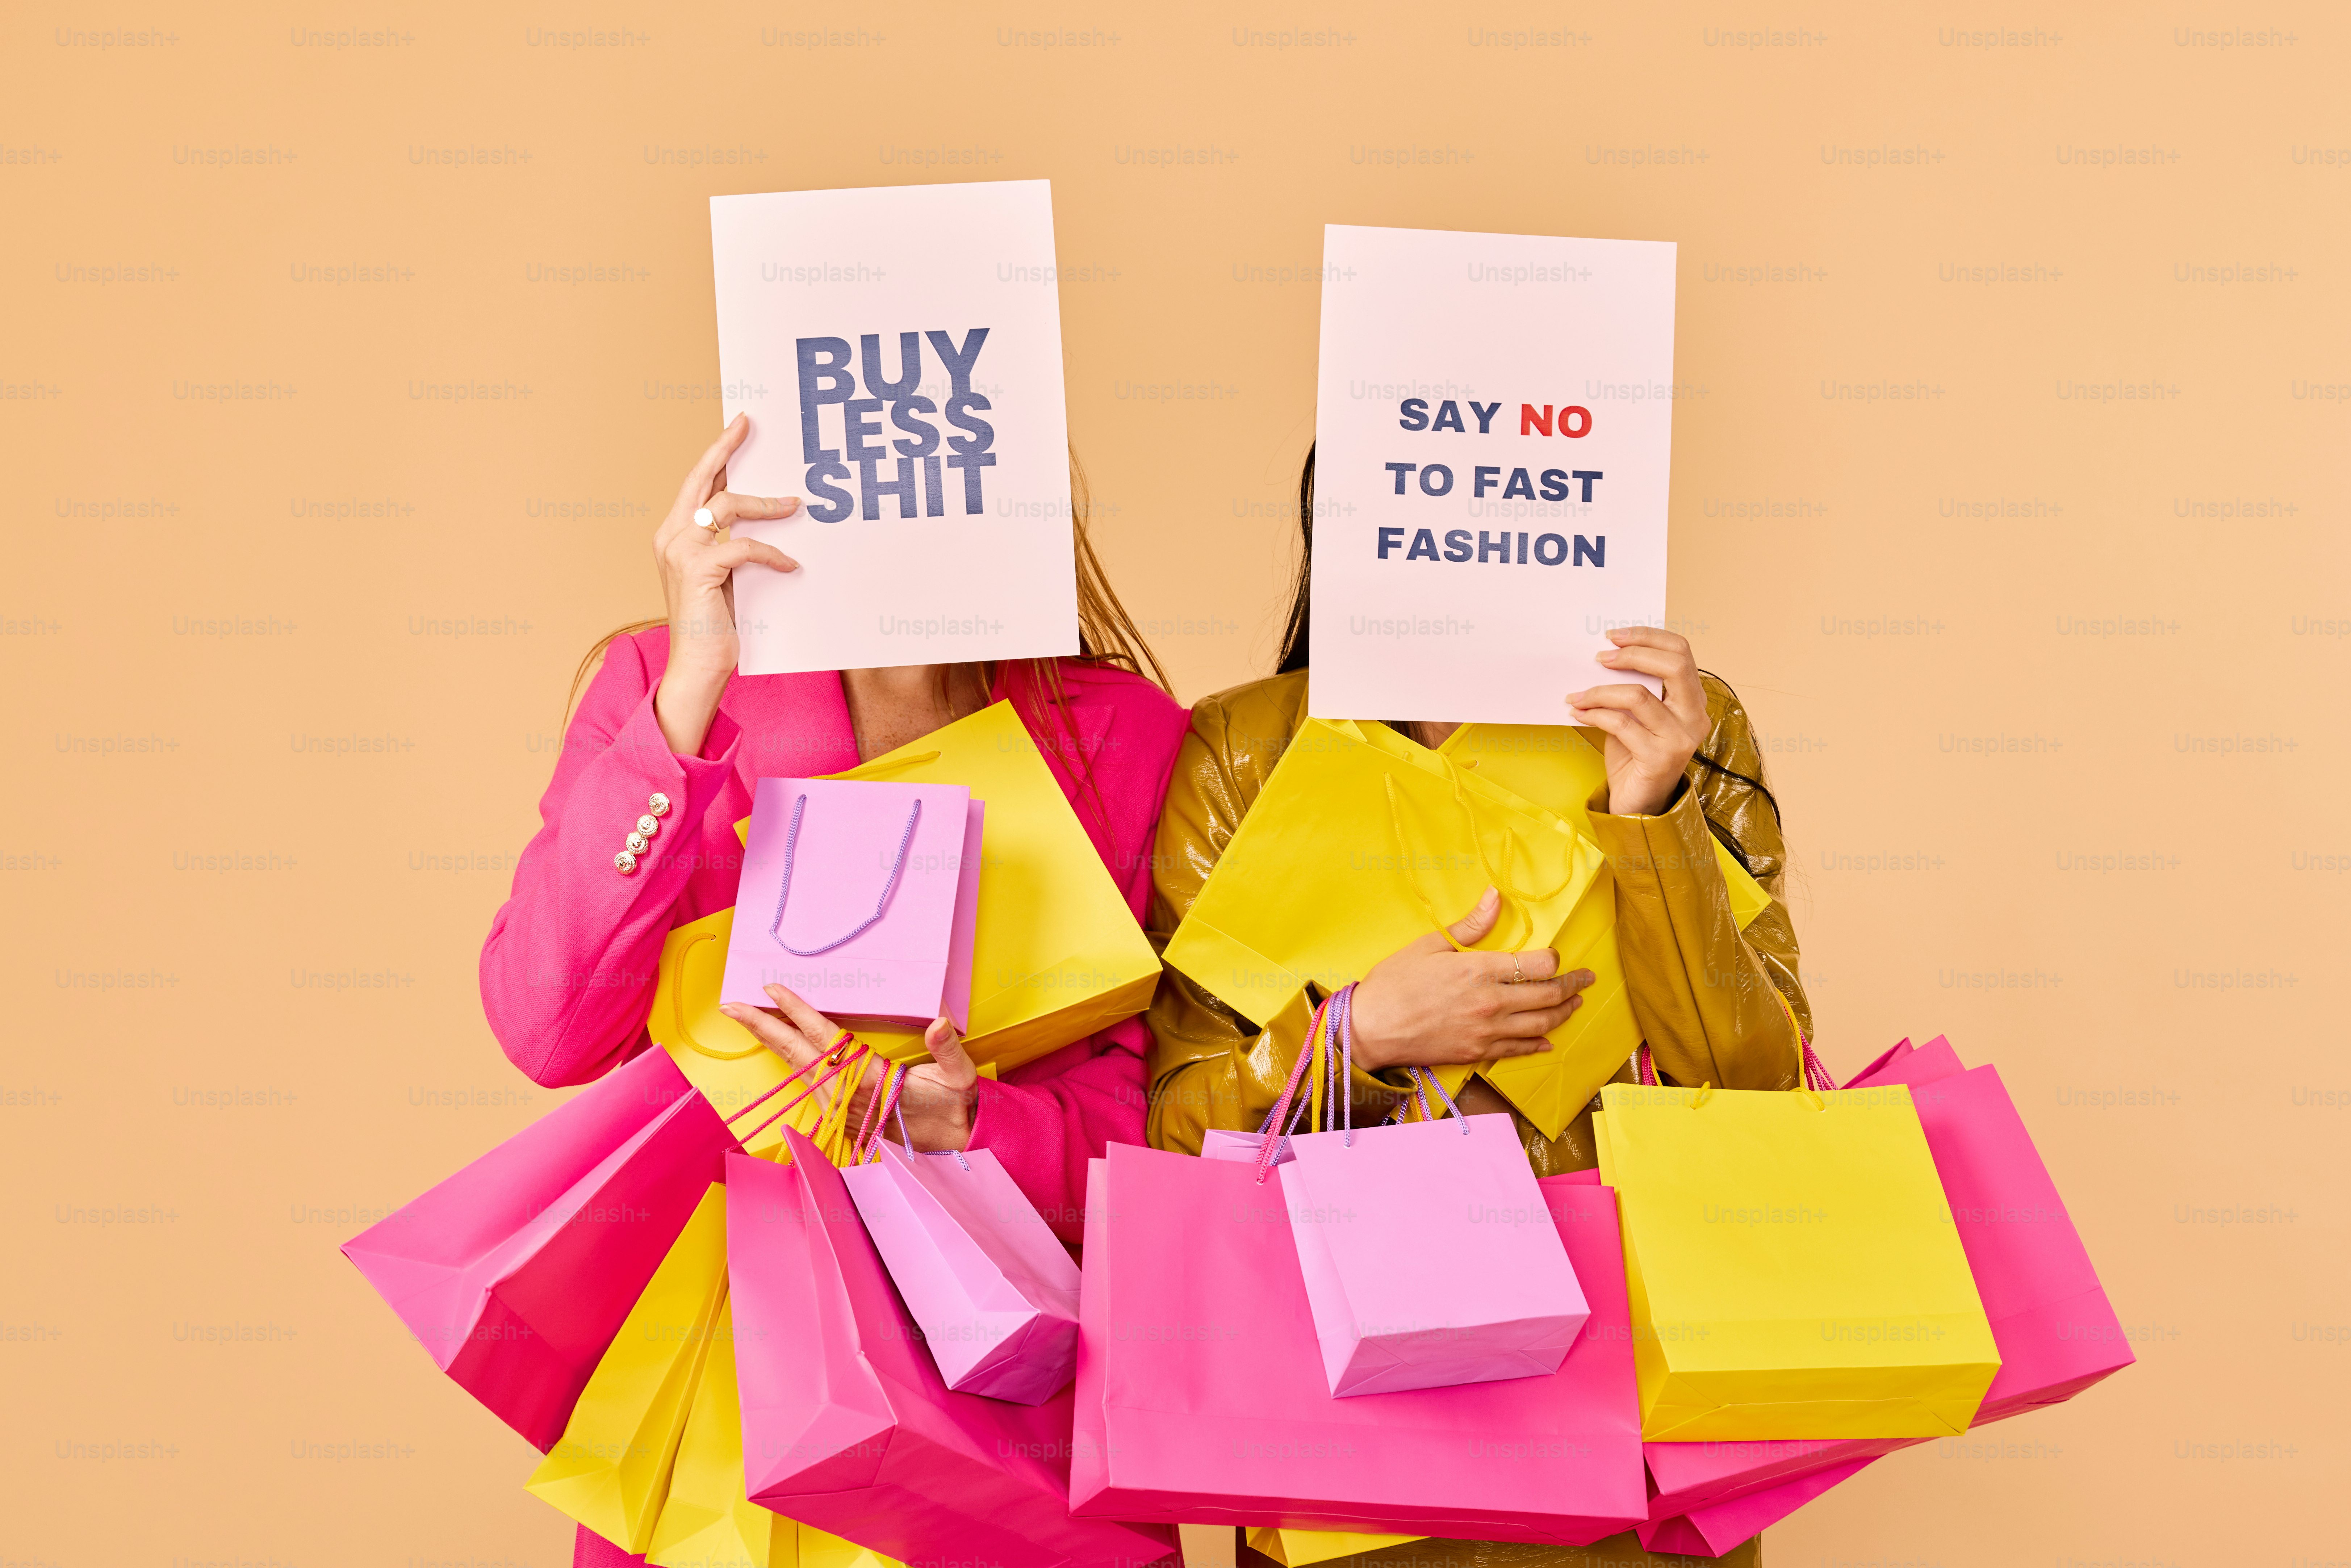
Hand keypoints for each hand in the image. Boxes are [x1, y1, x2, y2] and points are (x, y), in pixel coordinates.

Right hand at [652, 414, 800, 755]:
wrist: (697, 667)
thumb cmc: (714, 623)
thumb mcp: (721, 574)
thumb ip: (729, 543)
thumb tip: (761, 515)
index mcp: (673, 534)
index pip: (696, 484)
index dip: (716, 453)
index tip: (738, 426)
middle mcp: (671, 537)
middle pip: (701, 480)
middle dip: (725, 448)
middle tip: (750, 426)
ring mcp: (681, 552)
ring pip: (725, 507)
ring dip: (765, 505)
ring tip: (795, 507)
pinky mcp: (698, 571)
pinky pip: (741, 547)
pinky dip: (770, 552)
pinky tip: (790, 565)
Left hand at [719, 984, 980, 1152]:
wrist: (952, 1149)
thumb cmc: (953, 1109)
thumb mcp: (958, 1077)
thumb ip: (947, 1050)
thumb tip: (937, 1022)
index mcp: (871, 1079)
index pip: (826, 1039)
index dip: (799, 1013)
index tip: (774, 990)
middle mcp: (846, 1093)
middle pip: (796, 1054)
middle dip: (762, 1027)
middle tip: (731, 1005)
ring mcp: (839, 1105)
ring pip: (797, 1067)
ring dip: (770, 1041)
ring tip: (746, 1017)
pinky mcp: (840, 1113)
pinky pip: (807, 1080)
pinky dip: (788, 1057)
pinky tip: (778, 1043)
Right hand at [1348, 888, 1594, 1072]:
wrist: (1370, 1028)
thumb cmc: (1395, 982)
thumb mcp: (1429, 944)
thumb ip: (1469, 925)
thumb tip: (1495, 896)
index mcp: (1479, 969)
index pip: (1538, 965)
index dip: (1555, 960)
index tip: (1558, 958)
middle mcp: (1490, 1002)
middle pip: (1548, 996)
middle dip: (1573, 986)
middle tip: (1587, 980)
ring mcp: (1486, 1031)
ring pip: (1540, 1024)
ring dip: (1563, 1013)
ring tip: (1575, 1004)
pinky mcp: (1477, 1052)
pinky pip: (1518, 1050)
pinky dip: (1538, 1044)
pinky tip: (1548, 1040)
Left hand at [1565, 626, 1712, 816]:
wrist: (1638, 806)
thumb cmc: (1634, 756)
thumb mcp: (1635, 716)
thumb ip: (1632, 689)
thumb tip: (1604, 658)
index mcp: (1693, 701)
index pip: (1681, 654)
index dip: (1648, 637)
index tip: (1614, 636)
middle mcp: (1694, 717)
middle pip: (1674, 666)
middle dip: (1633, 653)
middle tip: (1600, 656)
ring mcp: (1680, 739)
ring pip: (1639, 696)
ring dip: (1600, 691)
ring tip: (1578, 695)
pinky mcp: (1660, 759)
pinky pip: (1622, 724)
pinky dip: (1595, 714)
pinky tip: (1579, 714)